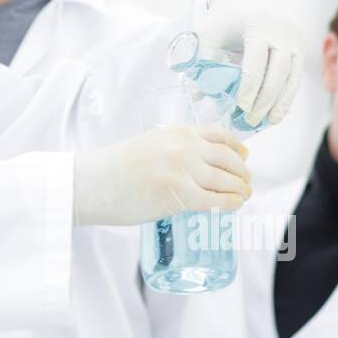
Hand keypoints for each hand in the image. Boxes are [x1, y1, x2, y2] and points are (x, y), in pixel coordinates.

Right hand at [72, 124, 252, 225]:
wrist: (91, 183)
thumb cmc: (113, 169)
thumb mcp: (148, 145)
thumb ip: (172, 150)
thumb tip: (195, 166)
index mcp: (176, 132)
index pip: (219, 134)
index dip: (237, 146)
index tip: (244, 156)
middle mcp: (183, 147)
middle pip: (228, 157)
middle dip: (242, 172)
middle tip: (245, 182)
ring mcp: (182, 169)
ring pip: (226, 180)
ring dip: (240, 189)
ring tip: (244, 195)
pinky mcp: (179, 194)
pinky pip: (216, 200)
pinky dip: (231, 203)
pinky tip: (235, 205)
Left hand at [197, 0, 305, 125]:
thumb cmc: (224, 18)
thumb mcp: (209, 34)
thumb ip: (202, 62)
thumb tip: (198, 96)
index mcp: (257, 25)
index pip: (256, 62)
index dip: (248, 88)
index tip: (239, 107)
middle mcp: (282, 32)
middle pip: (278, 72)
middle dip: (265, 100)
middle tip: (250, 120)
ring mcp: (295, 39)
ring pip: (293, 77)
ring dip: (281, 102)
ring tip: (268, 122)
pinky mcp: (301, 47)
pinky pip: (297, 76)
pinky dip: (287, 95)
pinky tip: (277, 112)